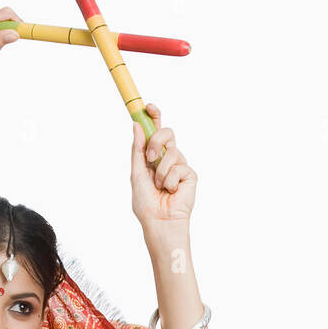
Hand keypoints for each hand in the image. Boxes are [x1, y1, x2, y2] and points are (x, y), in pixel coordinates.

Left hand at [130, 104, 195, 233]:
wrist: (159, 222)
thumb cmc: (146, 203)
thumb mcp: (137, 173)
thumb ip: (138, 149)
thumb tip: (137, 125)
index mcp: (154, 156)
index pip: (156, 131)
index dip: (154, 116)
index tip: (149, 107)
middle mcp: (168, 158)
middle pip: (167, 133)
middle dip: (157, 141)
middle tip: (151, 157)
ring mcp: (180, 166)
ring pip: (172, 151)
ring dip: (161, 170)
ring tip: (160, 187)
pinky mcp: (190, 176)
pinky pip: (180, 167)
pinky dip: (170, 181)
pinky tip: (171, 192)